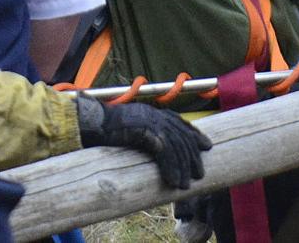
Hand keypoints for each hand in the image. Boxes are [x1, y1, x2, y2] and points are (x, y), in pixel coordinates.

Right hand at [76, 97, 210, 188]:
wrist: (92, 123)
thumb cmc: (106, 129)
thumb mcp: (132, 129)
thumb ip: (147, 134)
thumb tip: (157, 147)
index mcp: (153, 112)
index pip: (180, 123)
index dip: (195, 134)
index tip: (206, 146)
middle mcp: (155, 114)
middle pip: (182, 135)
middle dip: (192, 156)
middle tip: (199, 174)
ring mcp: (150, 121)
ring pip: (176, 145)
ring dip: (182, 167)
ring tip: (185, 185)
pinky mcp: (145, 130)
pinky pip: (164, 151)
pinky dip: (170, 167)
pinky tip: (173, 181)